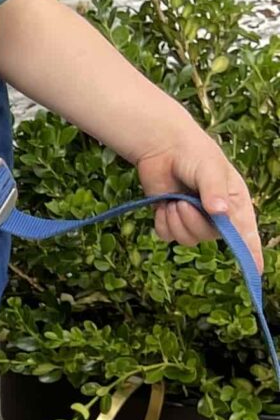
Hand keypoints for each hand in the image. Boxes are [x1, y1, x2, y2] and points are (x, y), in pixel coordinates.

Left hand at [137, 138, 263, 269]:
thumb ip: (214, 190)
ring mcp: (194, 219)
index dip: (251, 253)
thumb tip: (220, 212)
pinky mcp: (173, 220)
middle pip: (208, 237)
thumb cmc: (194, 153)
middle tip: (183, 201)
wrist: (162, 147)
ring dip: (176, 221)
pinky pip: (168, 236)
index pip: (246, 233)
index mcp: (235, 203)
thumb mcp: (210, 168)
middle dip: (192, 222)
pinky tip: (163, 206)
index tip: (257, 272)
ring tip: (173, 200)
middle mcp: (217, 215)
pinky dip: (162, 223)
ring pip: (186, 239)